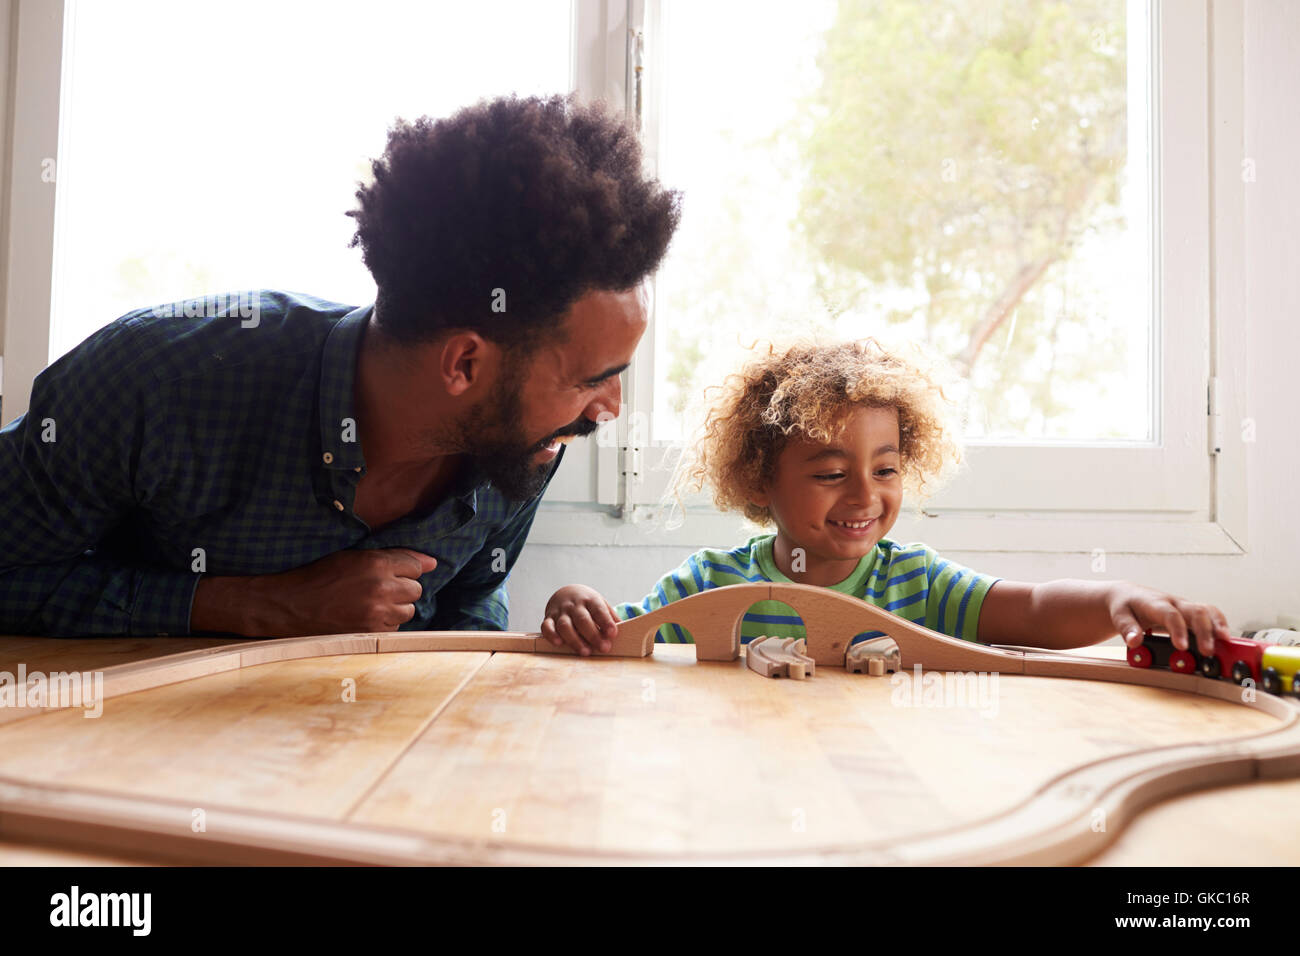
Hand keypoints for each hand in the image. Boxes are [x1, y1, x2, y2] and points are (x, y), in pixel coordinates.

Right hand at [242, 547, 437, 635]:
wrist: (290, 604)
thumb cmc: (321, 576)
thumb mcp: (354, 556)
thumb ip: (394, 557)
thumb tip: (432, 563)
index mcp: (376, 564)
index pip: (416, 566)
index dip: (406, 570)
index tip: (393, 573)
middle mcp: (381, 588)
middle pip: (416, 590)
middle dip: (402, 589)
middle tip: (379, 589)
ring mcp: (377, 613)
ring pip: (408, 611)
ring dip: (396, 607)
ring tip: (371, 604)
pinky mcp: (371, 633)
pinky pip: (394, 628)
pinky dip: (385, 624)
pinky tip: (365, 617)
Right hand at [541, 584, 618, 655]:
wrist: (567, 593)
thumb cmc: (588, 604)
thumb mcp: (600, 605)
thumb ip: (610, 617)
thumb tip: (625, 631)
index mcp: (590, 600)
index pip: (599, 610)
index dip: (606, 622)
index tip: (613, 633)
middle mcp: (574, 605)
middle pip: (582, 619)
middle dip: (593, 635)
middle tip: (604, 648)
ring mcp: (560, 612)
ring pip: (565, 625)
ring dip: (575, 640)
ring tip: (585, 652)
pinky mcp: (549, 618)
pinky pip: (546, 627)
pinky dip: (551, 635)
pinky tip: (559, 643)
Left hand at [1108, 582, 1232, 656]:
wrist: (1127, 595)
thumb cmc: (1125, 606)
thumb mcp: (1119, 615)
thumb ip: (1126, 628)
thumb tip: (1135, 641)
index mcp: (1154, 603)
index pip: (1169, 614)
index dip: (1178, 630)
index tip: (1182, 646)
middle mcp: (1173, 602)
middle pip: (1195, 611)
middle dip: (1204, 631)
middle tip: (1207, 651)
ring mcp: (1183, 606)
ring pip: (1207, 610)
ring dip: (1217, 625)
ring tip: (1225, 642)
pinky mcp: (1189, 612)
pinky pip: (1209, 614)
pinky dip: (1219, 625)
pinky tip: (1224, 639)